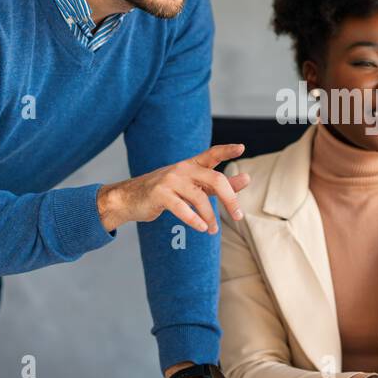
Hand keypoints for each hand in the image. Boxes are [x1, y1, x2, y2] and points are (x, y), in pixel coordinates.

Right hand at [98, 143, 251, 234]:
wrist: (130, 198)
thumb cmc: (167, 192)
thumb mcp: (194, 186)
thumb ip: (218, 185)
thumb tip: (247, 178)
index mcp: (192, 164)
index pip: (212, 153)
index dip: (227, 150)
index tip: (241, 147)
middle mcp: (183, 168)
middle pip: (215, 179)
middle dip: (230, 198)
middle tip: (238, 216)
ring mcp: (171, 180)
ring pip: (199, 198)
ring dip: (211, 216)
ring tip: (213, 230)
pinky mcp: (160, 194)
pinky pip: (182, 208)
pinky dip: (194, 220)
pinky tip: (202, 228)